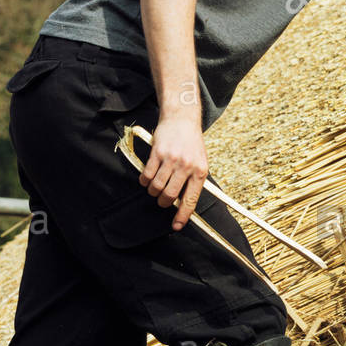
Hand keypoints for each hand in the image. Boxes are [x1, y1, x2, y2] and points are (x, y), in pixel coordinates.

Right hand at [140, 114, 208, 230]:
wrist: (182, 119)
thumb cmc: (192, 144)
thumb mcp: (200, 161)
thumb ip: (193, 181)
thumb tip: (182, 204)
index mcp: (200, 171)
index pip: (190, 199)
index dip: (182, 215)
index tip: (176, 226)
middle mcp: (186, 166)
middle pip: (169, 196)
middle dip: (163, 202)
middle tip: (162, 199)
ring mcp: (171, 159)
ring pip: (156, 187)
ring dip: (152, 191)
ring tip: (155, 187)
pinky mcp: (157, 152)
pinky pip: (146, 175)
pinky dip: (145, 180)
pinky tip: (148, 177)